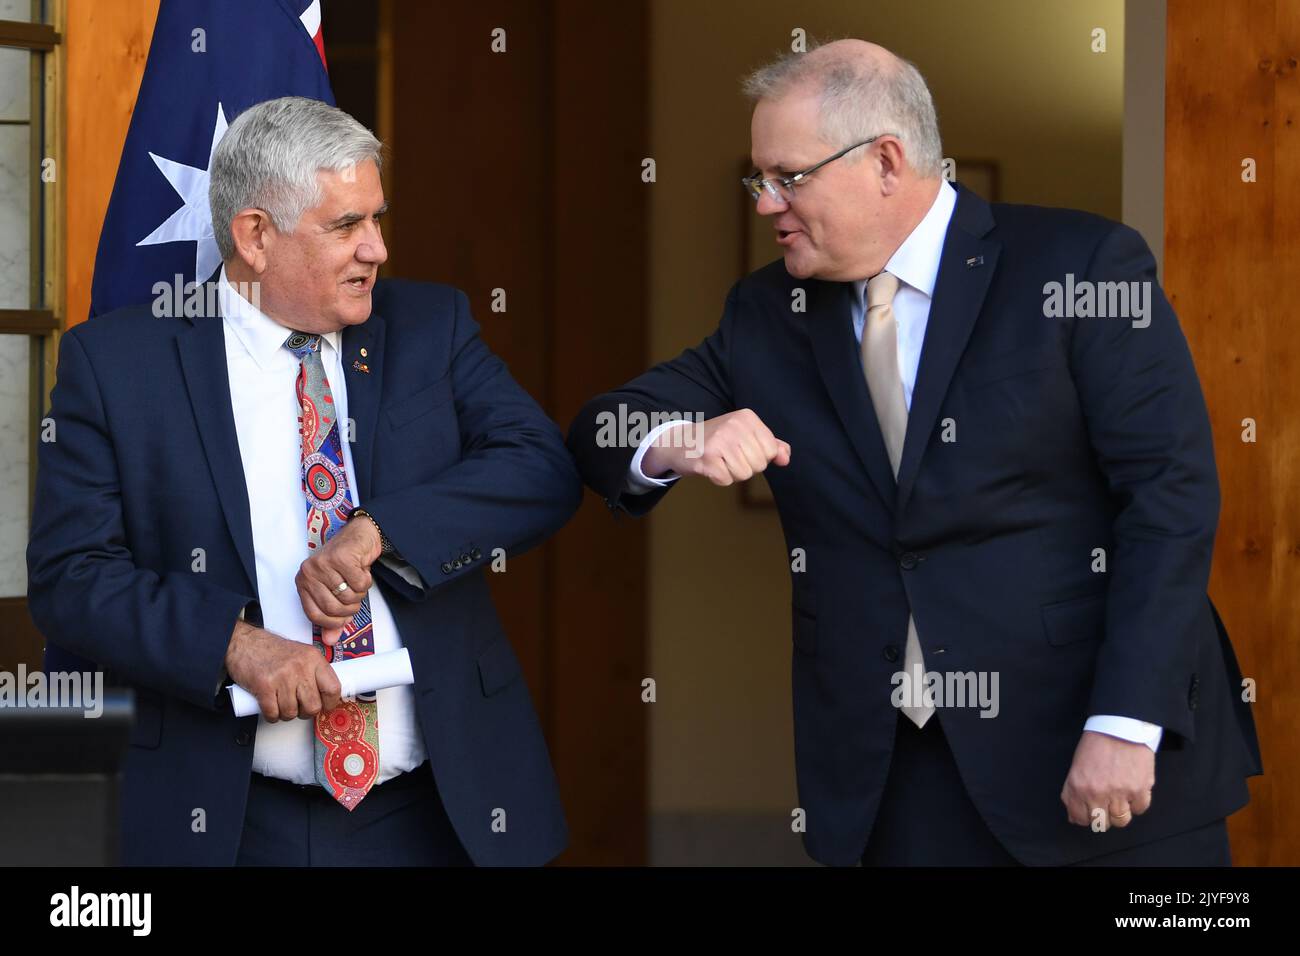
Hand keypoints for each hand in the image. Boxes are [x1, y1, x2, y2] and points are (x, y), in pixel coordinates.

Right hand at [224, 619, 342, 721]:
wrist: (244, 642)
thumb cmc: (271, 650)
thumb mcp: (301, 654)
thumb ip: (314, 671)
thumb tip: (326, 695)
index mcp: (313, 658)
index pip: (333, 688)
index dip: (330, 703)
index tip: (324, 706)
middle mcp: (300, 667)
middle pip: (313, 706)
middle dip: (305, 712)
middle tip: (298, 707)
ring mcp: (282, 677)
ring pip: (291, 712)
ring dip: (285, 714)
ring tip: (281, 703)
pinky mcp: (264, 686)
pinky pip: (273, 713)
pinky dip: (271, 716)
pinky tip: (270, 708)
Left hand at [295, 516, 379, 644]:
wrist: (359, 536)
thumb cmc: (346, 565)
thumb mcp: (335, 592)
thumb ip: (332, 617)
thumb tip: (330, 640)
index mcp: (303, 582)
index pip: (314, 615)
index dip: (332, 622)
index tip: (343, 619)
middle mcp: (309, 572)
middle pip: (333, 609)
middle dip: (350, 608)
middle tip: (355, 597)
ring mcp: (324, 563)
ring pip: (348, 597)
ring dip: (360, 593)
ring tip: (357, 580)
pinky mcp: (341, 557)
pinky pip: (360, 584)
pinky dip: (366, 581)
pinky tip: (362, 570)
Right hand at [642, 409, 790, 485]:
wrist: (680, 442)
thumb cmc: (717, 441)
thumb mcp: (746, 436)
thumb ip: (771, 446)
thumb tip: (785, 459)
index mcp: (747, 417)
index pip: (771, 451)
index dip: (759, 457)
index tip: (742, 449)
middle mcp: (734, 425)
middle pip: (759, 465)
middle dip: (746, 467)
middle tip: (728, 456)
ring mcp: (719, 440)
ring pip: (744, 474)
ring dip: (732, 474)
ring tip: (720, 461)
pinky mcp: (706, 457)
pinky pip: (726, 480)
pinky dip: (719, 479)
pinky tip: (710, 467)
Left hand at [1061, 730, 1155, 829]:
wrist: (1120, 726)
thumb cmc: (1096, 744)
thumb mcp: (1076, 766)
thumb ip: (1072, 792)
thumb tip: (1074, 817)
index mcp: (1078, 786)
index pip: (1080, 818)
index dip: (1085, 817)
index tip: (1090, 811)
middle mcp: (1098, 793)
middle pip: (1101, 823)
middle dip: (1103, 816)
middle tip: (1106, 804)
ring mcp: (1120, 793)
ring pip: (1121, 821)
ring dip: (1120, 812)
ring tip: (1120, 797)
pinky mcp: (1140, 789)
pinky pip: (1140, 809)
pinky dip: (1137, 803)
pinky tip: (1132, 790)